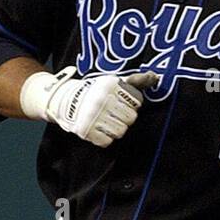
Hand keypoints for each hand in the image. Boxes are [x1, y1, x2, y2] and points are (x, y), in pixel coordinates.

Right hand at [20, 67, 157, 145]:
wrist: (64, 100)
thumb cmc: (95, 91)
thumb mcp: (113, 82)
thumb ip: (136, 81)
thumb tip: (156, 77)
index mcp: (111, 86)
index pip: (137, 104)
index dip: (131, 105)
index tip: (120, 102)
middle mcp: (102, 99)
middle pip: (131, 119)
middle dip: (125, 118)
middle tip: (113, 114)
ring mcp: (94, 116)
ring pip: (121, 132)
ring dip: (115, 129)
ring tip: (105, 121)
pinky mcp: (86, 131)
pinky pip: (107, 142)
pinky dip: (104, 138)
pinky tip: (98, 129)